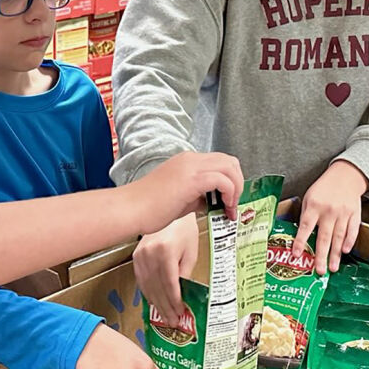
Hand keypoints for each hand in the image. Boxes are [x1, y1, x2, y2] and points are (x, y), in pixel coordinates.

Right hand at [123, 152, 242, 237]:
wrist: (130, 209)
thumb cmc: (148, 208)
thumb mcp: (180, 199)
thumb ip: (198, 197)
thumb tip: (213, 202)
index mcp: (186, 162)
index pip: (219, 162)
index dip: (230, 181)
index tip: (229, 202)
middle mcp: (190, 159)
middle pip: (229, 160)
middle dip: (238, 182)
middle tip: (233, 204)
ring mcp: (191, 166)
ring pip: (229, 166)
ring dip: (236, 188)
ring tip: (230, 207)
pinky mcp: (192, 179)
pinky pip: (223, 179)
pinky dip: (230, 193)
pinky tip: (224, 207)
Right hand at [133, 214, 198, 324]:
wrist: (169, 212)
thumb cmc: (184, 228)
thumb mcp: (190, 252)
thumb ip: (185, 274)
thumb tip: (181, 295)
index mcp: (165, 251)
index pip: (169, 285)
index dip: (174, 302)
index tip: (180, 314)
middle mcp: (149, 254)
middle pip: (157, 288)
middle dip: (165, 307)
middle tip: (172, 321)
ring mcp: (140, 255)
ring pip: (147, 286)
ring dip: (156, 303)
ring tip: (164, 316)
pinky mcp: (136, 256)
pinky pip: (141, 279)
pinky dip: (148, 292)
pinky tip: (154, 301)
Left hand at [296, 160, 367, 272]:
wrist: (346, 175)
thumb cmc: (324, 188)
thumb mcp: (309, 197)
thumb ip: (306, 215)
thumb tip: (301, 237)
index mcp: (314, 206)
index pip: (305, 226)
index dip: (300, 241)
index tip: (296, 255)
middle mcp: (329, 211)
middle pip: (324, 236)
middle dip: (321, 256)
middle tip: (319, 271)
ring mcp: (343, 213)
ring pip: (339, 237)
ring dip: (335, 254)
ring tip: (333, 268)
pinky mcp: (355, 214)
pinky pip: (353, 230)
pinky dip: (350, 241)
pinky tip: (345, 251)